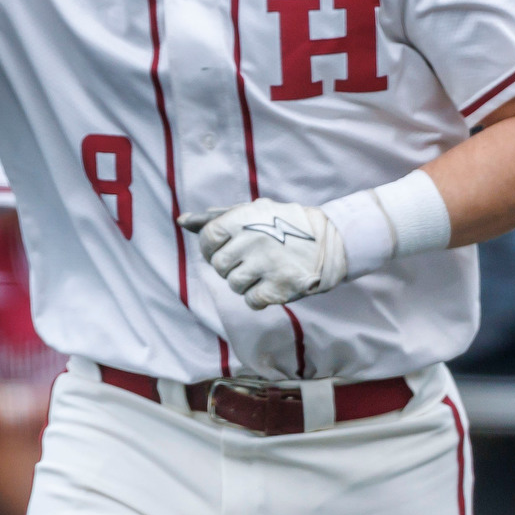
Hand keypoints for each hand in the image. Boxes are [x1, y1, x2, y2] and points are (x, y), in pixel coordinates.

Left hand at [180, 199, 348, 308]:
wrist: (333, 239)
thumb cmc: (283, 225)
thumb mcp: (252, 212)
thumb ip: (215, 218)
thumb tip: (182, 221)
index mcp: (244, 218)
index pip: (208, 238)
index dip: (211, 248)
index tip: (224, 250)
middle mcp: (253, 240)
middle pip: (219, 266)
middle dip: (229, 267)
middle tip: (248, 261)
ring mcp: (267, 264)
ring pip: (234, 285)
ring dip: (244, 283)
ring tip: (262, 272)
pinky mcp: (281, 286)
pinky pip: (252, 301)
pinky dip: (258, 298)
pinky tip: (271, 284)